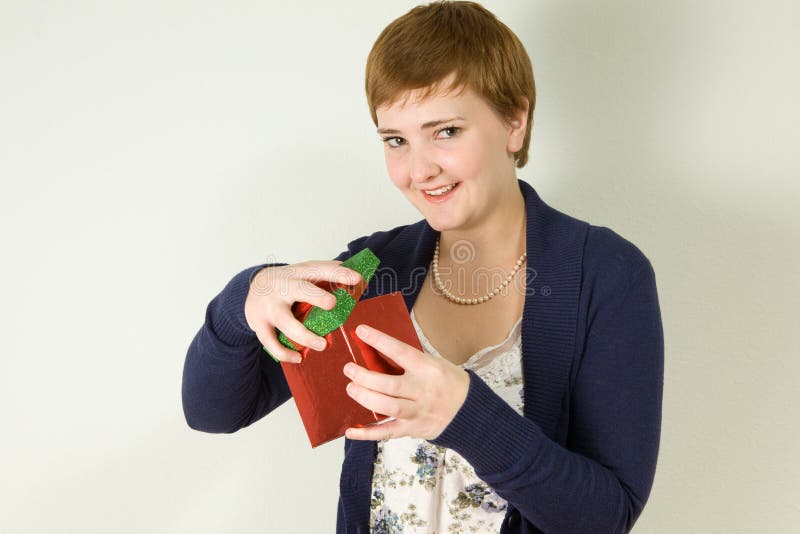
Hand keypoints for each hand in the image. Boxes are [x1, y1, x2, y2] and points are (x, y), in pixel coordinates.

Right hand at [245, 261, 362, 362]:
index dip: (338, 274)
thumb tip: (358, 279)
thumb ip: (326, 276)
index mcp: (298, 273)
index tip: (356, 278)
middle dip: (316, 297)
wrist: (253, 286)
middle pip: (300, 290)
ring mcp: (269, 306)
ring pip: (286, 322)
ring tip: (323, 345)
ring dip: (305, 335)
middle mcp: (283, 287)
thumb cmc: (288, 282)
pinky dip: (284, 352)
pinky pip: (271, 341)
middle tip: (332, 304)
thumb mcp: (304, 273)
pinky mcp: (259, 323)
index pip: (320, 270)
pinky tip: (298, 358)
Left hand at [342, 323, 470, 440]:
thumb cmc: (450, 382)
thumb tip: (378, 348)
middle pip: (389, 384)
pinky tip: (351, 430)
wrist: (471, 411)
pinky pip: (387, 432)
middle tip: (349, 369)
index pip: (400, 352)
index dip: (379, 340)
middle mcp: (423, 390)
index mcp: (428, 369)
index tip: (361, 331)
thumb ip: (410, 360)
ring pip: (387, 407)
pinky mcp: (413, 429)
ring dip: (365, 398)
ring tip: (351, 388)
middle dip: (365, 376)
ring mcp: (417, 412)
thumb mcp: (435, 363)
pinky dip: (367, 433)